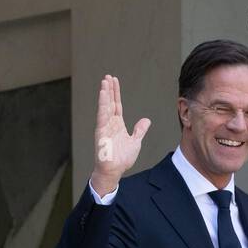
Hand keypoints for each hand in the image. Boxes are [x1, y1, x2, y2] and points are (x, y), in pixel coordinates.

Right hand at [90, 75, 150, 197]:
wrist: (114, 171)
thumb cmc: (122, 158)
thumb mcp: (135, 142)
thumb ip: (139, 130)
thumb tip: (146, 120)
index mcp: (117, 124)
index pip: (116, 105)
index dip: (116, 93)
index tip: (114, 81)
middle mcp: (110, 123)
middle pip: (109, 102)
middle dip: (109, 89)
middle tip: (108, 77)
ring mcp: (104, 127)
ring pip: (105, 106)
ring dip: (105, 93)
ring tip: (105, 81)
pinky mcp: (101, 132)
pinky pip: (102, 115)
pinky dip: (103, 104)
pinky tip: (103, 94)